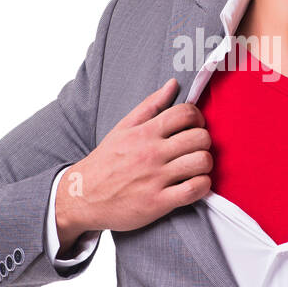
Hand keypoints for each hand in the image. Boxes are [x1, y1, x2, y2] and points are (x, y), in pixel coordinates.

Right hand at [56, 78, 211, 249]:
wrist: (82, 196)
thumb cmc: (106, 161)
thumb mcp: (123, 128)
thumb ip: (150, 105)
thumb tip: (173, 83)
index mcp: (144, 133)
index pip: (186, 113)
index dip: (198, 118)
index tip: (193, 127)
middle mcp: (151, 153)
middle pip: (200, 138)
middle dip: (204, 142)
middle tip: (195, 149)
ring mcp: (155, 178)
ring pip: (201, 162)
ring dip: (205, 165)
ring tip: (195, 167)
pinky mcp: (158, 202)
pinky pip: (194, 190)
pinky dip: (202, 186)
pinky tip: (194, 184)